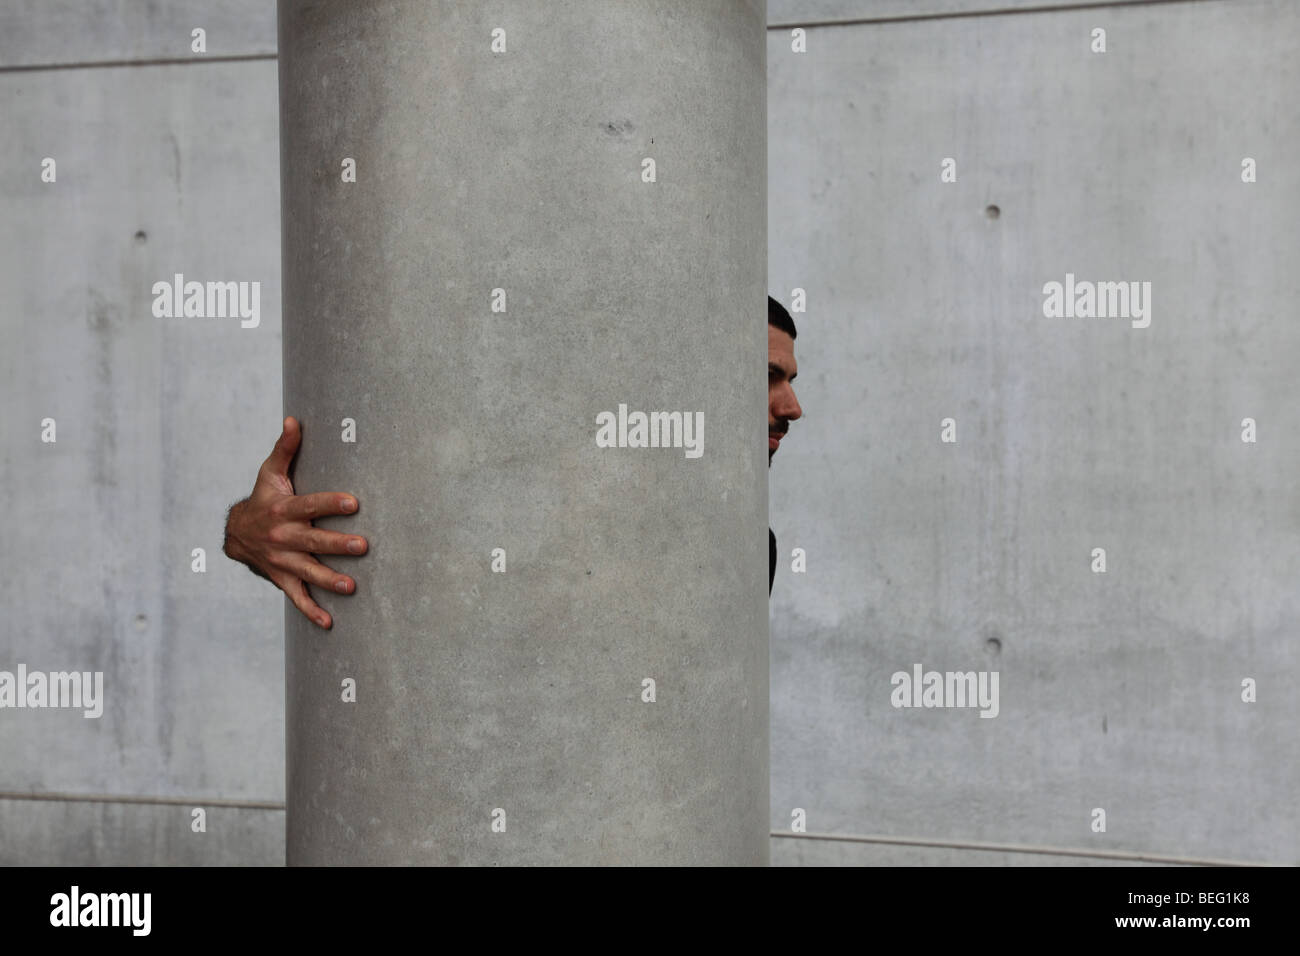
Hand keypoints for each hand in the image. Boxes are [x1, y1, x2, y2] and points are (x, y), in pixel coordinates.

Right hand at [223, 416, 367, 628]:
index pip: (308, 505)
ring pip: (307, 572)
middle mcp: (282, 537)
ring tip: (351, 587)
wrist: (237, 534)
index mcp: (282, 510)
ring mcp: (282, 561)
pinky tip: (329, 622)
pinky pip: (297, 597)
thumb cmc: (264, 499)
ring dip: (328, 580)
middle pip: (312, 541)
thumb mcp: (269, 473)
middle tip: (362, 546)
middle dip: (337, 544)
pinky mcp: (282, 578)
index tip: (353, 502)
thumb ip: (285, 449)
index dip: (329, 503)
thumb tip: (294, 419)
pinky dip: (311, 611)